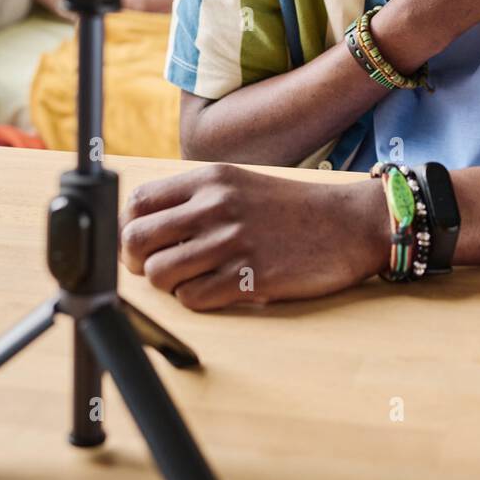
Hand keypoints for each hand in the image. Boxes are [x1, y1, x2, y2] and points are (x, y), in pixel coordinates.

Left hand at [119, 163, 390, 308]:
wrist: (348, 223)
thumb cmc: (292, 209)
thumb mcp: (240, 185)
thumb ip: (196, 199)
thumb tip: (144, 227)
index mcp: (210, 179)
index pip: (138, 202)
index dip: (130, 228)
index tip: (142, 243)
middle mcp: (215, 205)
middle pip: (137, 240)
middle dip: (138, 261)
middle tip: (158, 268)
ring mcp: (230, 241)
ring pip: (159, 274)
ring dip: (169, 284)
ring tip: (193, 279)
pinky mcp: (247, 276)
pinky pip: (191, 298)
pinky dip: (197, 300)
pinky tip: (218, 289)